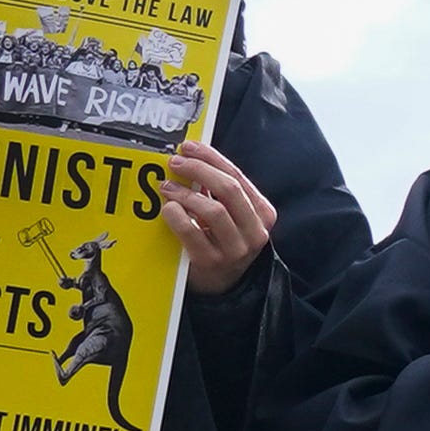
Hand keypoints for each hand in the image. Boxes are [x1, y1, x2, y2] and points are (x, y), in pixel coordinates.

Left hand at [162, 143, 277, 293]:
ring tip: (166, 186)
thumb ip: (219, 190)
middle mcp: (255, 232)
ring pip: (213, 210)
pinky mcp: (212, 262)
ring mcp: (235, 249)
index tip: (189, 147)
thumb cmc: (223, 240)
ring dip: (186, 193)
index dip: (212, 158)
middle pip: (229, 190)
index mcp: (263, 213)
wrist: (221, 283)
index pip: (238, 177)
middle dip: (199, 170)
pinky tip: (168, 208)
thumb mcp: (232, 215)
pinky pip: (192, 233)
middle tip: (175, 163)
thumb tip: (192, 158)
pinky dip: (177, 216)